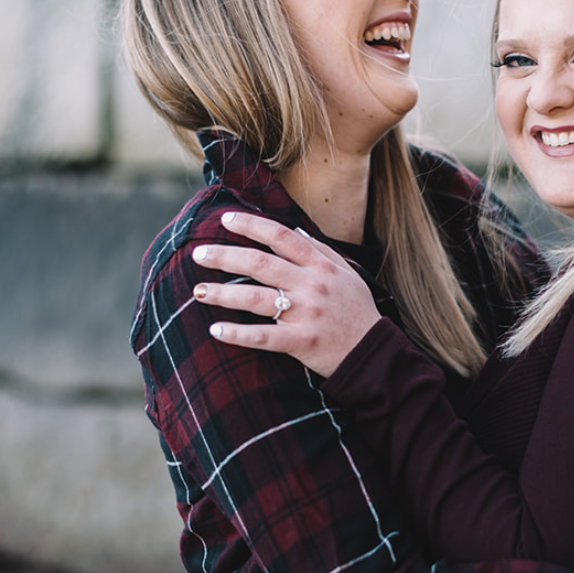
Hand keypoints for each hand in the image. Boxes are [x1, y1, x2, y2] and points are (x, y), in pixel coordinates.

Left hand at [191, 210, 382, 377]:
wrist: (375, 353)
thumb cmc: (358, 311)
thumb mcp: (347, 274)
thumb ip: (321, 250)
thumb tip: (293, 230)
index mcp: (321, 266)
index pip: (280, 236)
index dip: (251, 225)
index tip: (225, 219)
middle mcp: (312, 285)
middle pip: (261, 264)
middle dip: (226, 256)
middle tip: (199, 253)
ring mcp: (306, 314)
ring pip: (257, 298)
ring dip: (224, 293)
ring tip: (198, 291)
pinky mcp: (302, 342)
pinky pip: (265, 337)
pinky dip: (239, 334)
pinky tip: (217, 330)